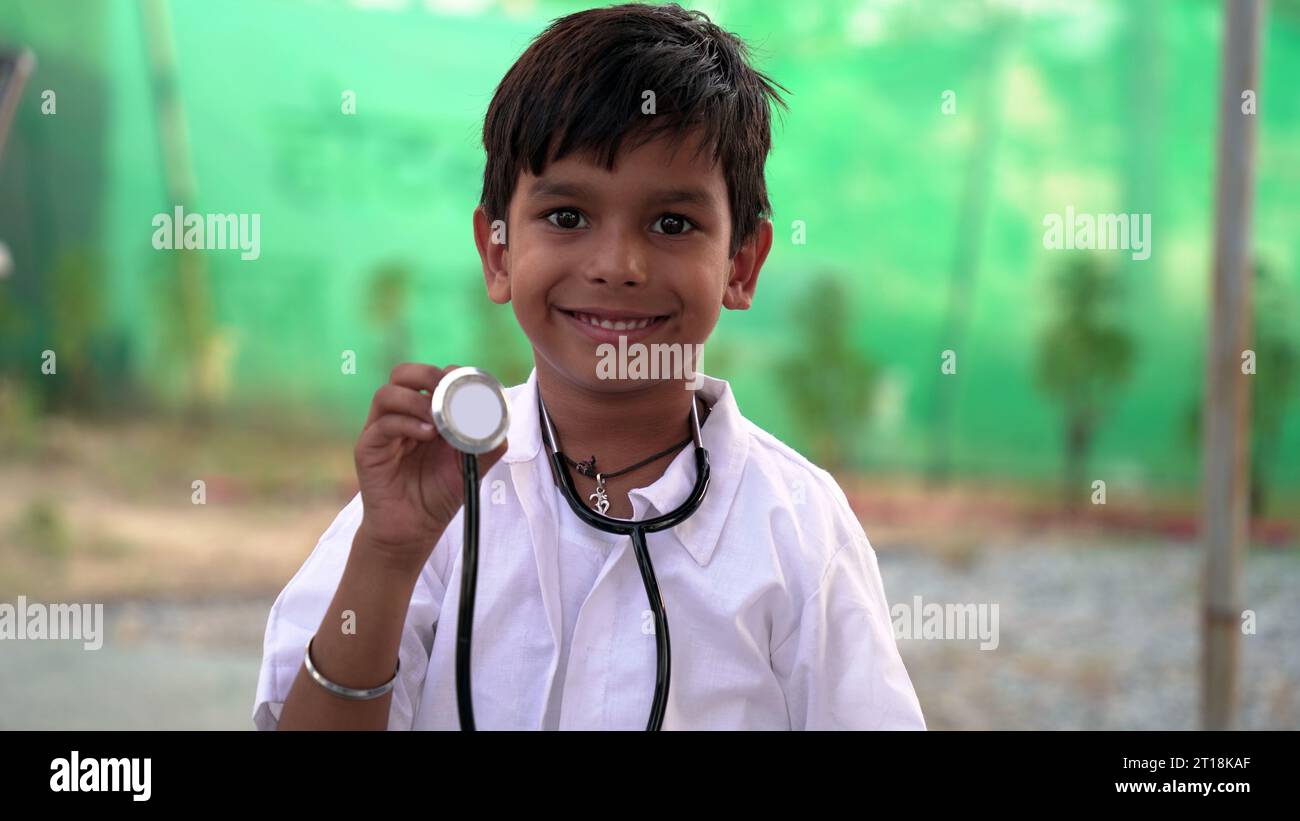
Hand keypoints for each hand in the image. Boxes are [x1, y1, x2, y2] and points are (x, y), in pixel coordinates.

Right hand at [352, 363, 507, 565]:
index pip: (431, 377)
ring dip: (416, 400)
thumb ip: (486, 443)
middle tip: (446, 391)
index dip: (449, 374)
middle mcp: (401, 415)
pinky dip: (408, 424)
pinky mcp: (368, 448)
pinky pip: (383, 424)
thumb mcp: (471, 467)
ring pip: (388, 393)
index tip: (467, 383)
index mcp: (424, 413)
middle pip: (402, 373)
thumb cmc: (439, 495)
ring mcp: (381, 429)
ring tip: (437, 422)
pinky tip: (427, 436)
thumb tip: (500, 419)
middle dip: (426, 374)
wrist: (413, 530)